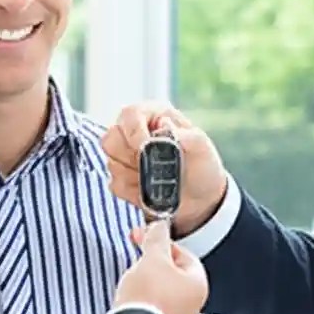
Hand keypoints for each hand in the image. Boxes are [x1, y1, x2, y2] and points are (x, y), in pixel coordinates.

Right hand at [101, 103, 227, 236]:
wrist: (203, 198)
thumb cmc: (202, 165)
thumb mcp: (202, 146)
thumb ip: (186, 134)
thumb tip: (165, 126)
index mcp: (152, 116)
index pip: (129, 115)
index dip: (134, 133)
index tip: (146, 149)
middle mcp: (134, 133)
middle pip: (110, 139)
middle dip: (130, 156)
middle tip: (152, 165)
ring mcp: (125, 157)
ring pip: (111, 163)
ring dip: (134, 175)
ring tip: (158, 178)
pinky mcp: (122, 179)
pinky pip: (115, 185)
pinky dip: (133, 191)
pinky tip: (151, 190)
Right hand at [113, 220, 207, 313]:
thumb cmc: (148, 295)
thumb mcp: (153, 258)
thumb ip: (157, 238)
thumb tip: (160, 225)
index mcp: (198, 282)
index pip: (182, 253)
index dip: (162, 242)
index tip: (145, 236)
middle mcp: (193, 301)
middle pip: (171, 271)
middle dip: (151, 261)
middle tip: (136, 256)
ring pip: (161, 287)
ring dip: (145, 278)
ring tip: (131, 278)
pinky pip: (153, 302)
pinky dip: (142, 295)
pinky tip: (131, 295)